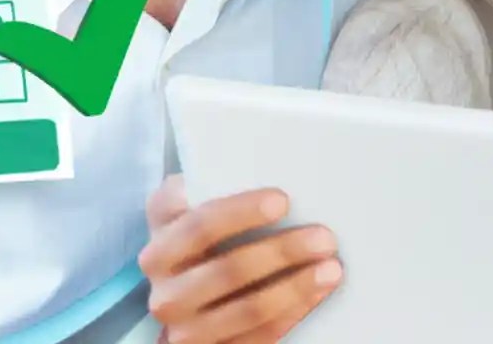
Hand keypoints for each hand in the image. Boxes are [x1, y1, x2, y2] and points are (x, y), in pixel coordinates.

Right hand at [138, 175, 342, 342]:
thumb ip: (211, 189)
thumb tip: (274, 166)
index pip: (200, 225)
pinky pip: (258, 337)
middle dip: (282, 252)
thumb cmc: (200, 243)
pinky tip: (316, 294)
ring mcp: (184, 327)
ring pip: (247, 309)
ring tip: (331, 268)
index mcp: (161, 241)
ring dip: (295, 288)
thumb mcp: (192, 212)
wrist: (183, 304)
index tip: (283, 200)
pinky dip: (293, 313)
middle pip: (229, 269)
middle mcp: (164, 287)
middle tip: (324, 237)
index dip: (242, 212)